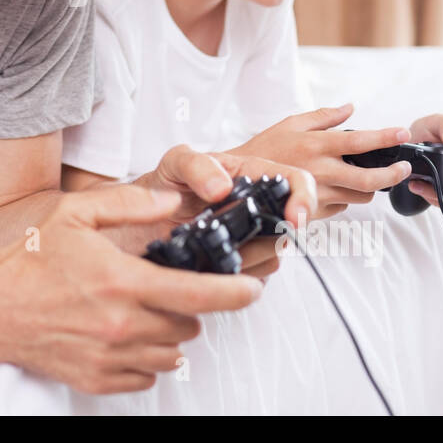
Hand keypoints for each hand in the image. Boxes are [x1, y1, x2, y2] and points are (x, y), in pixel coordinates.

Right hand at [0, 184, 263, 393]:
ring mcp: (111, 357)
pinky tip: (125, 334)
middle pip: (189, 326)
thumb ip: (130, 202)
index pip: (198, 294)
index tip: (251, 289)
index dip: (235, 293)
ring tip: (143, 311)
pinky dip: (145, 358)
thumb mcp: (78, 213)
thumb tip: (172, 201)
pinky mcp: (99, 379)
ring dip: (168, 334)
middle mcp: (122, 325)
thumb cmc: (31, 259)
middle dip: (189, 307)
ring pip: (172, 354)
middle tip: (167, 289)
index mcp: (123, 281)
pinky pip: (146, 376)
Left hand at [131, 143, 317, 280]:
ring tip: (211, 248)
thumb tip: (223, 188)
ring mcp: (249, 239)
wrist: (138, 219)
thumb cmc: (161, 185)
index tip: (293, 218)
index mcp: (251, 176)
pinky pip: (251, 280)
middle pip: (288, 227)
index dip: (304, 198)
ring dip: (246, 259)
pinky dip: (232, 277)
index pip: (296, 181)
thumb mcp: (174, 162)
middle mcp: (256, 208)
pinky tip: (209, 264)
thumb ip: (197, 165)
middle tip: (233, 238)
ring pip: (271, 258)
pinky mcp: (238, 266)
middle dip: (266, 238)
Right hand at [230, 104, 413, 218]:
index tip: (402, 133)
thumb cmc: (266, 147)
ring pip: (360, 196)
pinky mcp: (314, 211)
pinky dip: (347, 197)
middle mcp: (320, 171)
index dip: (385, 138)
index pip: (359, 142)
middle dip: (393, 174)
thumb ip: (324, 116)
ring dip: (370, 187)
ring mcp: (318, 194)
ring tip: (370, 177)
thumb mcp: (291, 123)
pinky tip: (340, 187)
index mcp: (316, 145)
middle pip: (369, 179)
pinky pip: (343, 207)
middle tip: (403, 169)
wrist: (241, 177)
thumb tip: (350, 108)